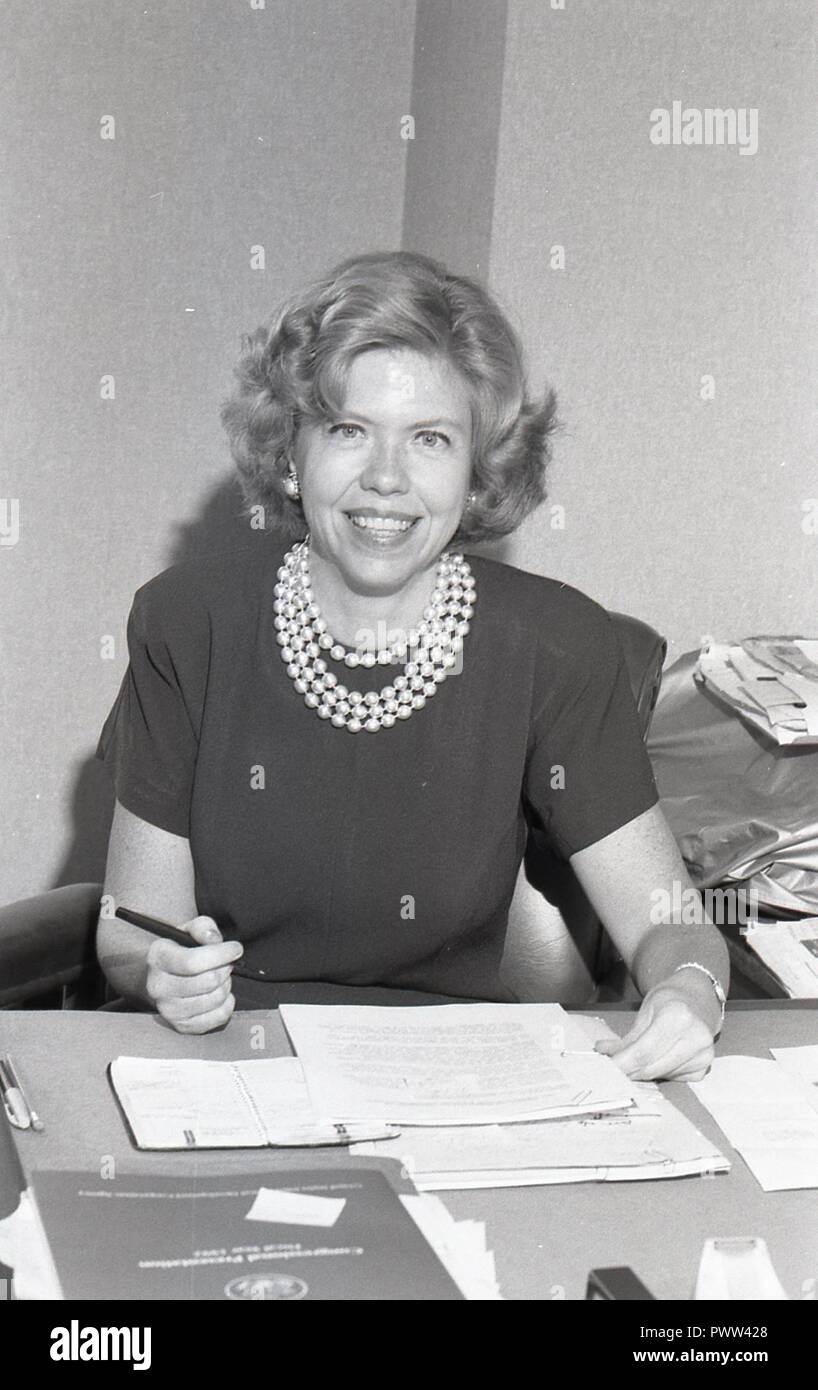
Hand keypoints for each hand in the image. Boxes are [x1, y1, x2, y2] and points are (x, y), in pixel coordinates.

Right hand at [145, 916, 243, 1033]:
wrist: (165, 976)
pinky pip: (218, 1017)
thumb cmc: (181, 950)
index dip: (220, 955)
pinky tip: (220, 993)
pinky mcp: (181, 1026)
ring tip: (221, 978)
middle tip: (227, 964)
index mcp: (158, 958)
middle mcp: (158, 986)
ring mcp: (168, 1009)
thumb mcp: (188, 930)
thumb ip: (203, 927)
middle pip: (207, 982)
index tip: (236, 949)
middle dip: (225, 970)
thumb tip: (214, 940)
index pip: (192, 962)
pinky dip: (228, 1004)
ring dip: (226, 986)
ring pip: (215, 999)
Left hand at [594, 981, 715, 1081]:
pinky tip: (658, 1058)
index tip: (607, 1068)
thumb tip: (604, 1054)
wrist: (699, 998)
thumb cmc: (670, 1001)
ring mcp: (704, 1054)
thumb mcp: (646, 1011)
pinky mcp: (705, 1066)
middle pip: (652, 1068)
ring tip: (634, 1061)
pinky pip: (674, 1078)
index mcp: (678, 1017)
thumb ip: (627, 1037)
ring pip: (662, 1075)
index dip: (623, 1063)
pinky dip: (660, 1072)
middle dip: (629, 1071)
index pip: (644, 1052)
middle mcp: (695, 1037)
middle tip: (613, 1069)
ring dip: (643, 1073)